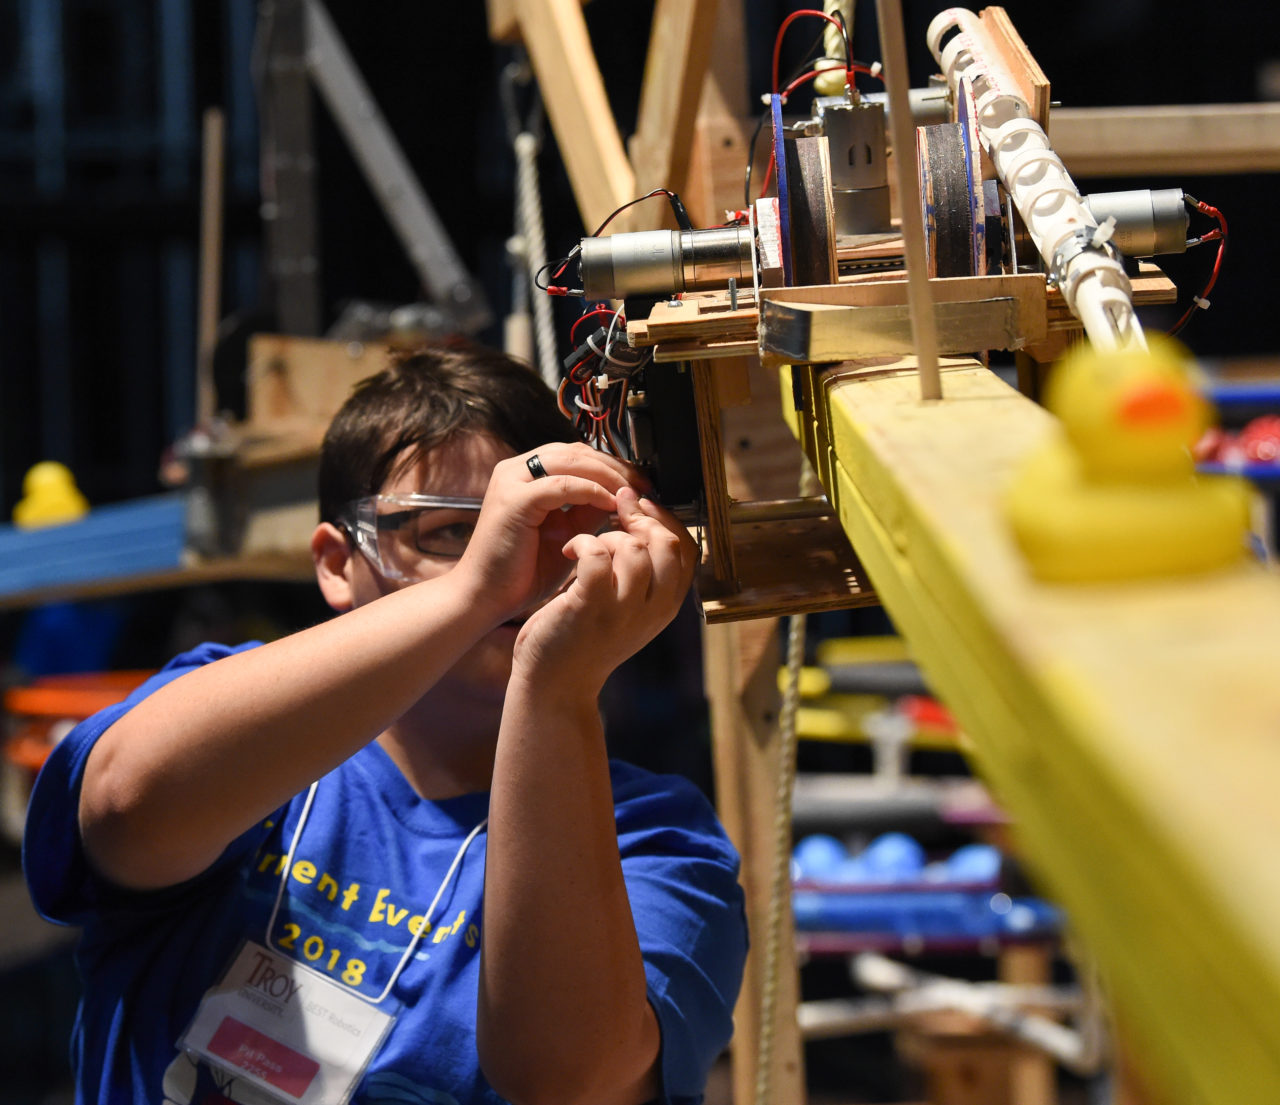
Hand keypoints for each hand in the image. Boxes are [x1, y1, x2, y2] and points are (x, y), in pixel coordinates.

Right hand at [453, 442, 649, 624]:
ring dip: (608, 476)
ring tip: (631, 495)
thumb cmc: (523, 572)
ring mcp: (512, 481)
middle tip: (644, 486)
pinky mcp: (514, 499)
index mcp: (527, 475)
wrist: (486, 597)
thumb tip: (621, 498)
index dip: (612, 466)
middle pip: (577, 452)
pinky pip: (562, 485)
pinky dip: (591, 491)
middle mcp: (517, 470)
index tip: (640, 485)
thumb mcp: (567, 534)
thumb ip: (588, 511)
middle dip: (615, 467)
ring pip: (571, 461)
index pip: (578, 455)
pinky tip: (610, 505)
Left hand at [511, 486, 697, 691]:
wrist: (557, 685)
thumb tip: (641, 514)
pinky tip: (569, 550)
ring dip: (608, 534)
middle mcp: (652, 610)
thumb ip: (642, 572)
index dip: (665, 520)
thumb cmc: (587, 638)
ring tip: (589, 545)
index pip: (687, 550)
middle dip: (640, 518)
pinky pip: (595, 554)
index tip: (640, 509)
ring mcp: (622, 610)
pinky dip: (581, 542)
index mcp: (666, 608)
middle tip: (613, 512)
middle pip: (667, 544)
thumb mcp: (628, 608)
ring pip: (634, 547)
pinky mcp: (589, 606)